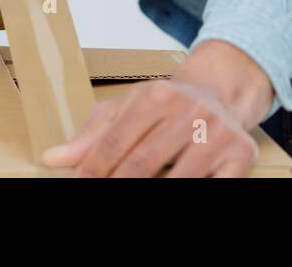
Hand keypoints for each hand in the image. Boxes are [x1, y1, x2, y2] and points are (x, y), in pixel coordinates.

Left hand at [41, 40, 274, 176]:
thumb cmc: (166, 105)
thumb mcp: (126, 108)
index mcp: (155, 95)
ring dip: (151, 194)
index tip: (78, 186)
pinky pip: (215, 187)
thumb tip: (51, 160)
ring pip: (177, 181)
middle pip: (141, 164)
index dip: (92, 170)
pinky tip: (173, 193)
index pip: (114, 141)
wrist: (220, 92)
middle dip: (116, 186)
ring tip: (131, 196)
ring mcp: (217, 133)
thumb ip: (91, 135)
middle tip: (100, 199)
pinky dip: (195, 192)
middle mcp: (188, 110)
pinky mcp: (241, 154)